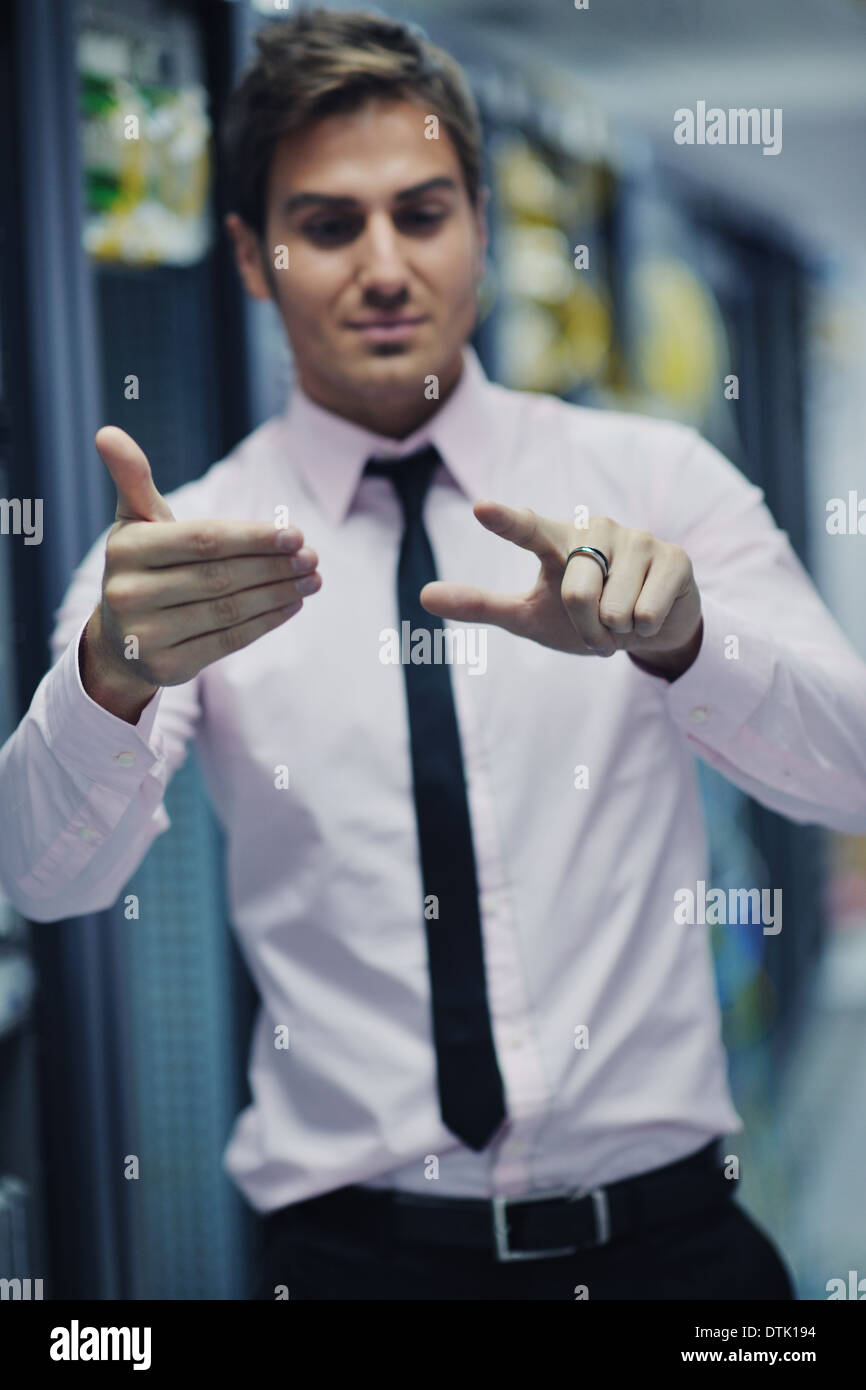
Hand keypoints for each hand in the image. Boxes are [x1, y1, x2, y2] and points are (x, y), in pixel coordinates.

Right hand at [82, 427, 321, 717]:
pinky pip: (228, 641)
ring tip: (312, 579)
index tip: (296, 533)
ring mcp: (147, 635)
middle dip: (273, 566)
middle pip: (220, 577)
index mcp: (127, 550)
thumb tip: (108, 432)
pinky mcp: (168, 668)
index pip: (203, 541)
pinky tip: (292, 604)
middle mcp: (130, 594)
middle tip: (313, 557)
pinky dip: (266, 622)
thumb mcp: (135, 522)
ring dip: (279, 594)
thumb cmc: (142, 566)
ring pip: (229, 610)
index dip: (253, 538)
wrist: (120, 640)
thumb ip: (133, 479)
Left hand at [419, 503, 702, 675]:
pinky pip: (647, 613)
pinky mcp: (675, 558)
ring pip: (615, 609)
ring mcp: (639, 539)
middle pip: (577, 595)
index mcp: (557, 539)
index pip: (527, 529)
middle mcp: (597, 529)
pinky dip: (644, 630)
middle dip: (587, 630)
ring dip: (616, 631)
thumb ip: (481, 604)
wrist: (650, 627)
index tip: (481, 508)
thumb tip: (423, 596)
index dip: (506, 521)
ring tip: (622, 619)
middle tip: (597, 630)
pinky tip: (649, 615)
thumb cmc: (581, 616)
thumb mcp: (529, 616)